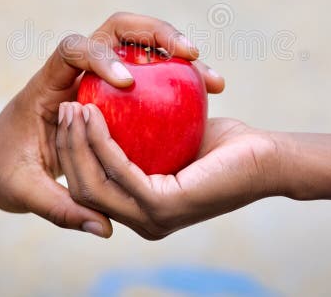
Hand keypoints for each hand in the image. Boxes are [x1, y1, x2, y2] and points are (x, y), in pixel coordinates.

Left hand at [0, 13, 224, 237]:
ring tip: (208, 71)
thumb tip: (103, 228)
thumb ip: (58, 207)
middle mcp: (76, 70)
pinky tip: (210, 84)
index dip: (99, 59)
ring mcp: (99, 75)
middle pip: (118, 28)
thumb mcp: (21, 190)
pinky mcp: (115, 86)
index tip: (126, 82)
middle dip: (155, 32)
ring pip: (141, 42)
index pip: (72, 49)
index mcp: (46, 84)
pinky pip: (152, 67)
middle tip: (189, 52)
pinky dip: (179, 70)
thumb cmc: (2, 170)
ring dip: (174, 47)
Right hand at [55, 102, 280, 239]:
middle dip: (67, 149)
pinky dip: (101, 142)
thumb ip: (142, 137)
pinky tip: (95, 114)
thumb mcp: (172, 139)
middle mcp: (144, 222)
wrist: (266, 157)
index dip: (71, 154)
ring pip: (94, 184)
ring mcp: (153, 219)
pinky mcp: (164, 207)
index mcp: (142, 212)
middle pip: (84, 189)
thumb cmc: (225, 146)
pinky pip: (120, 171)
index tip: (67, 115)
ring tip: (74, 109)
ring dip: (77, 145)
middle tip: (64, 109)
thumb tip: (114, 108)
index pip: (91, 188)